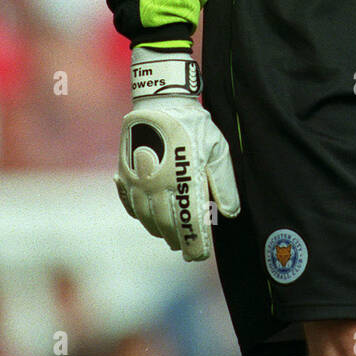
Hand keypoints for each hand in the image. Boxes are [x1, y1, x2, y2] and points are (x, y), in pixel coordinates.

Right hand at [114, 47, 239, 259]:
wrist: (160, 100)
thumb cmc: (194, 124)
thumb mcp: (218, 150)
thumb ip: (224, 183)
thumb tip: (229, 213)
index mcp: (184, 183)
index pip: (190, 225)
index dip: (194, 245)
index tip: (199, 256)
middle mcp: (158, 187)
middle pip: (166, 226)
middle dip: (177, 240)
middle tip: (185, 249)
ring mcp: (139, 182)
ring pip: (146, 218)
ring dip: (158, 230)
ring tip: (168, 236)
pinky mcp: (125, 173)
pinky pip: (130, 203)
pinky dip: (138, 214)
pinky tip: (146, 216)